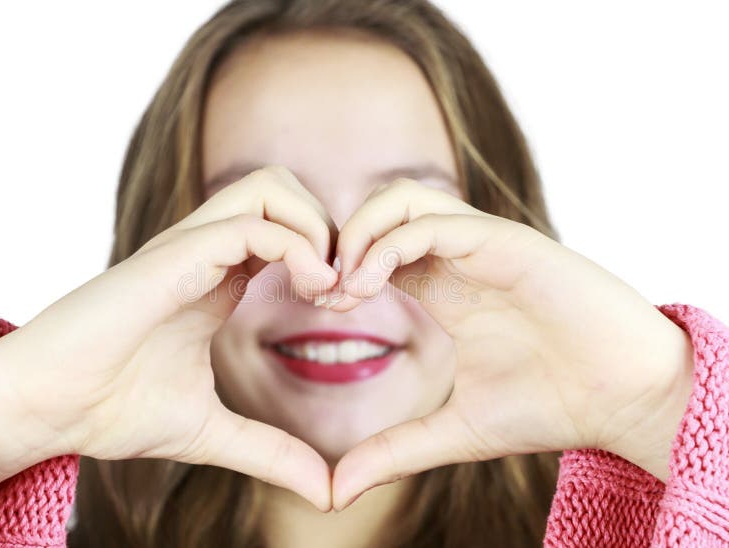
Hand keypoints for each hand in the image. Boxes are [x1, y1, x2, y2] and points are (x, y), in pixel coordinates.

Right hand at [0, 166, 338, 510]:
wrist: (44, 409)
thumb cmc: (111, 408)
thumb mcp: (212, 433)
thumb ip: (271, 452)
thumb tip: (326, 492)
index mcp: (217, 277)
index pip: (287, 229)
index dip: (327, 255)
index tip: (345, 305)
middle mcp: (205, 251)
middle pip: (284, 188)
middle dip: (330, 228)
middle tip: (343, 289)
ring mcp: (188, 248)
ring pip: (271, 187)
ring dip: (316, 229)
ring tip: (327, 288)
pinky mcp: (171, 258)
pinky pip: (248, 225)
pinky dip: (295, 247)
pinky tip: (312, 289)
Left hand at [326, 178, 694, 509]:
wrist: (626, 399)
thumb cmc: (553, 406)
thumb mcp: (456, 431)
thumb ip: (396, 449)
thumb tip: (338, 490)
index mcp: (445, 286)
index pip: (375, 250)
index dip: (339, 270)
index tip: (317, 308)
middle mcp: (459, 255)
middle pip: (380, 211)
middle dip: (340, 242)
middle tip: (319, 292)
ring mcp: (481, 243)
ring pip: (400, 199)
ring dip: (359, 234)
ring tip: (342, 287)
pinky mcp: (504, 240)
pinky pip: (432, 220)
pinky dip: (389, 243)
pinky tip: (367, 285)